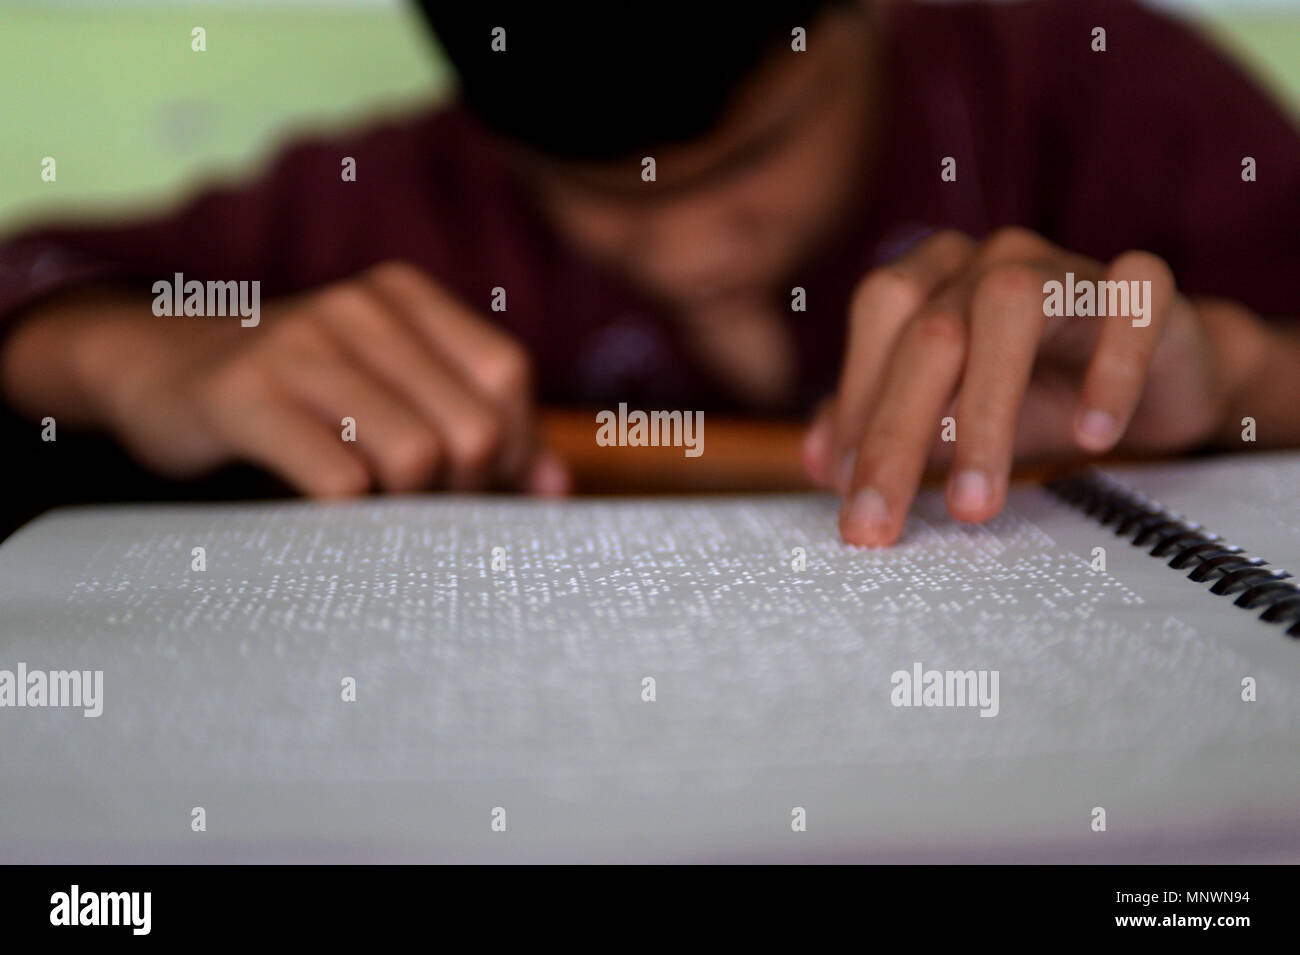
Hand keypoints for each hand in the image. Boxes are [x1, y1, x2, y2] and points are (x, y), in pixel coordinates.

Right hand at [7, 261, 567, 495]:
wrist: (161, 368)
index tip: (478, 481)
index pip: (507, 373)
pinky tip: (326, 507)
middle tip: (420, 502)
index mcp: (404, 294)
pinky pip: (339, 482)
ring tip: (374, 501)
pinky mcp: (243, 397)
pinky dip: (349, 518)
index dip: (511, 444)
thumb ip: (481, 427)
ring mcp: (298, 345)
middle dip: (460, 487)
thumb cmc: (303, 393)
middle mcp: (358, 306)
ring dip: (405, 507)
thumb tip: (558, 489)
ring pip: (413, 458)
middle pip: (471, 427)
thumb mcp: (393, 387)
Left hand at [802, 227, 1248, 546]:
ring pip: (1012, 309)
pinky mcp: (1145, 289)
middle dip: (897, 435)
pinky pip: (1129, 306)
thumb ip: (881, 428)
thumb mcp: (950, 420)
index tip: (846, 501)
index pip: (878, 324)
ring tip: (972, 506)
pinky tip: (1093, 438)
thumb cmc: (1039, 392)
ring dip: (985, 410)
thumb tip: (821, 466)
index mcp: (933, 276)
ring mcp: (1067, 264)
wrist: (1157, 378)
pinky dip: (1110, 371)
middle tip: (880, 526)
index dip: (855, 409)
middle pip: (930, 331)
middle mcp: (990, 258)